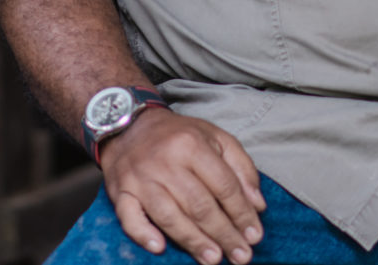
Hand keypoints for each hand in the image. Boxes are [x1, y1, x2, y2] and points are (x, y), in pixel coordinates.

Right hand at [100, 109, 266, 263]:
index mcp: (192, 145)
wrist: (129, 126)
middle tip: (241, 255)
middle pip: (199, 204)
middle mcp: (166, 162)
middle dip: (223, 233)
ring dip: (193, 240)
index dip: (242, 212)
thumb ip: (241, 167)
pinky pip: (129, 217)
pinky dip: (143, 234)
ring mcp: (141, 179)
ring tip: (213, 259)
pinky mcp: (120, 192)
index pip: (224, 184)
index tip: (254, 235)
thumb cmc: (178, 136)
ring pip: (169, 215)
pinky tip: (160, 247)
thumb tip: (257, 204)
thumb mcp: (216, 137)